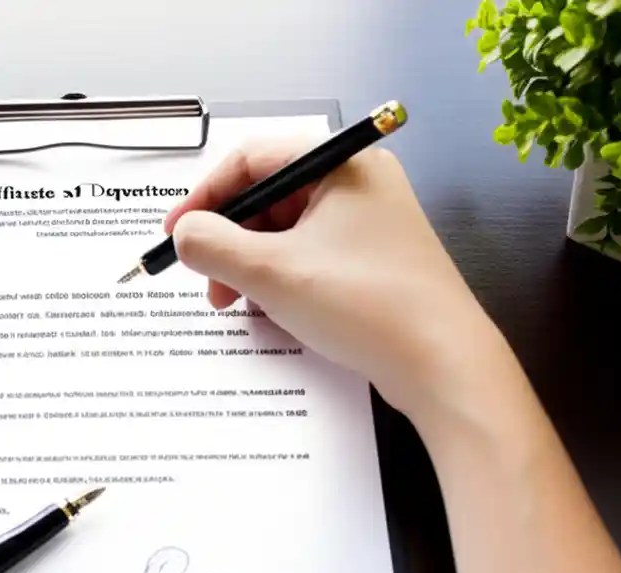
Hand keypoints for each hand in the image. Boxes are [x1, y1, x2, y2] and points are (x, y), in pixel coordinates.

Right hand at [166, 137, 507, 419]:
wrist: (444, 365)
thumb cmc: (365, 305)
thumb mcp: (272, 273)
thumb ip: (214, 245)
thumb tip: (184, 234)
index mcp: (342, 165)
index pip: (254, 158)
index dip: (206, 195)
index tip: (176, 234)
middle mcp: (360, 183)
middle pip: (269, 195)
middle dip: (228, 238)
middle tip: (205, 279)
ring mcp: (370, 223)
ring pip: (286, 229)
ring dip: (249, 263)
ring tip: (234, 302)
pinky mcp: (374, 260)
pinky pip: (309, 254)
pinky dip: (279, 277)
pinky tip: (270, 309)